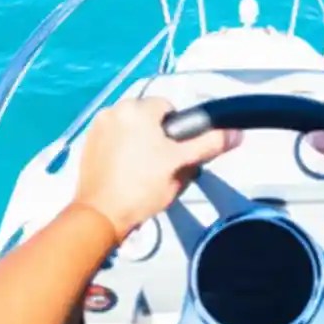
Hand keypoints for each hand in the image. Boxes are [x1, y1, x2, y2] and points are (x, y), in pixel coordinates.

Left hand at [76, 97, 241, 239]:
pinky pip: (114, 138)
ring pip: (131, 128)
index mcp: (136, 109)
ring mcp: (97, 126)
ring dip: (139, 141)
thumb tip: (235, 132)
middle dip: (157, 136)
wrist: (101, 214)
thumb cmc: (142, 188)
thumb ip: (209, 144)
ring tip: (143, 170)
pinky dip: (122, 149)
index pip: (169, 108)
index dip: (177, 132)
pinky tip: (126, 172)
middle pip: (148, 117)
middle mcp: (113, 110)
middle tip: (161, 165)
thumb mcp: (181, 165)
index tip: (174, 153)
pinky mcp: (88, 142)